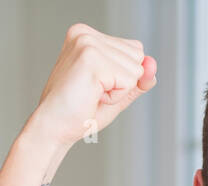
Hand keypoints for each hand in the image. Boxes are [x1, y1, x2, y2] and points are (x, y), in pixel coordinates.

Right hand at [32, 23, 156, 147]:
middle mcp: (86, 34)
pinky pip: (128, 81)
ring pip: (135, 69)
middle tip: (92, 92)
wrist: (54, 129)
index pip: (135, 50)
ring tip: (91, 94)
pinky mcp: (91, 59)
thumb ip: (138, 79)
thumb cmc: (79, 113)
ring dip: (118, 91)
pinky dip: (114, 97)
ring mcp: (87, 44)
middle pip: (138, 56)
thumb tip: (153, 65)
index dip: (124, 76)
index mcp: (87, 35)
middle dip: (123, 83)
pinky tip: (92, 97)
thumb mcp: (116, 93)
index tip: (95, 86)